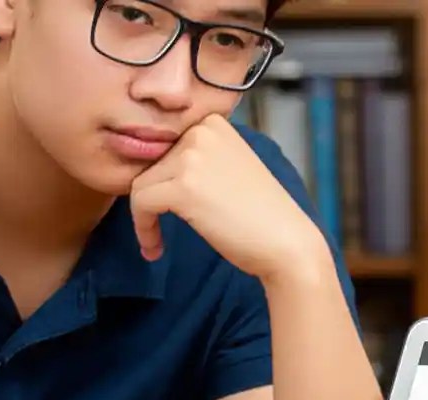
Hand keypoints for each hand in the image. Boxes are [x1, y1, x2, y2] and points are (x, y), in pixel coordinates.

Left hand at [130, 113, 326, 281]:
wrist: (286, 242)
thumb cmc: (259, 215)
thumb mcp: (226, 169)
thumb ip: (195, 160)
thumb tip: (148, 170)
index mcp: (213, 123)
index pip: (163, 146)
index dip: (159, 181)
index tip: (165, 209)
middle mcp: (202, 131)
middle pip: (149, 164)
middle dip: (151, 201)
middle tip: (159, 231)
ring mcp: (192, 156)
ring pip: (140, 184)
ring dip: (144, 218)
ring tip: (157, 243)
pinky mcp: (183, 186)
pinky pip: (140, 203)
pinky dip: (143, 229)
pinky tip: (155, 249)